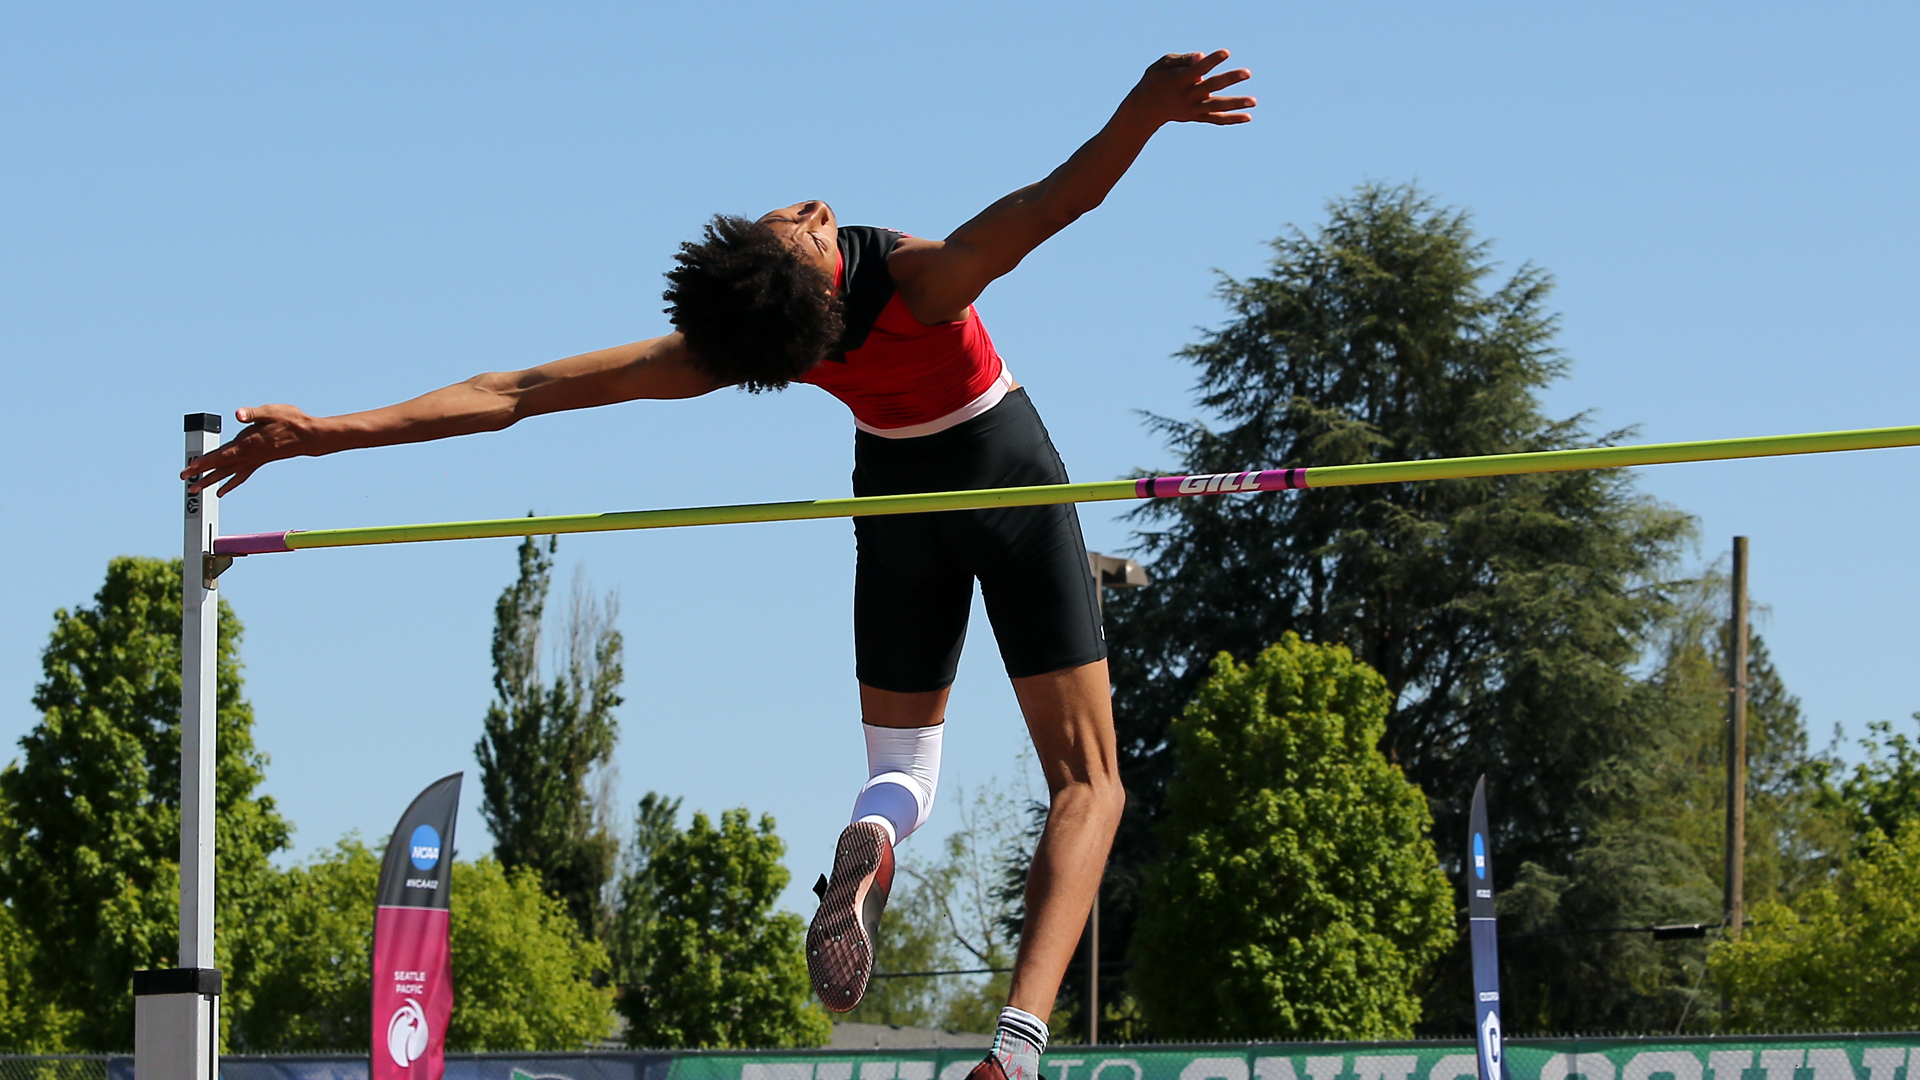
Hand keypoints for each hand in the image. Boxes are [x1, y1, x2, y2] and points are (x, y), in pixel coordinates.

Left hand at [179, 403, 329, 495]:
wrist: (309, 436)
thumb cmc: (291, 421)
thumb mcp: (272, 412)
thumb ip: (253, 413)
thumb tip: (239, 414)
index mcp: (248, 443)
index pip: (221, 455)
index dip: (204, 462)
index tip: (189, 469)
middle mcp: (249, 455)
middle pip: (221, 468)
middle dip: (201, 474)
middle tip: (185, 482)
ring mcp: (254, 461)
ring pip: (228, 474)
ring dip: (211, 482)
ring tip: (195, 489)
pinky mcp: (258, 462)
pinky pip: (240, 476)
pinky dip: (229, 483)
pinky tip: (221, 490)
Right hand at [1121, 50, 1255, 126]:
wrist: (1146, 109)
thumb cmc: (1156, 80)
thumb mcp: (1162, 65)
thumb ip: (1182, 59)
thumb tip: (1201, 56)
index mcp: (1178, 80)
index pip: (1198, 70)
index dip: (1212, 61)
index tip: (1226, 53)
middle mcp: (1187, 96)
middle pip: (1211, 87)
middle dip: (1229, 79)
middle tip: (1248, 72)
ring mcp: (1193, 109)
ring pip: (1216, 106)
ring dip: (1235, 104)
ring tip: (1254, 101)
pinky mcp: (1197, 117)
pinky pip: (1216, 119)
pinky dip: (1231, 119)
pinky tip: (1248, 117)